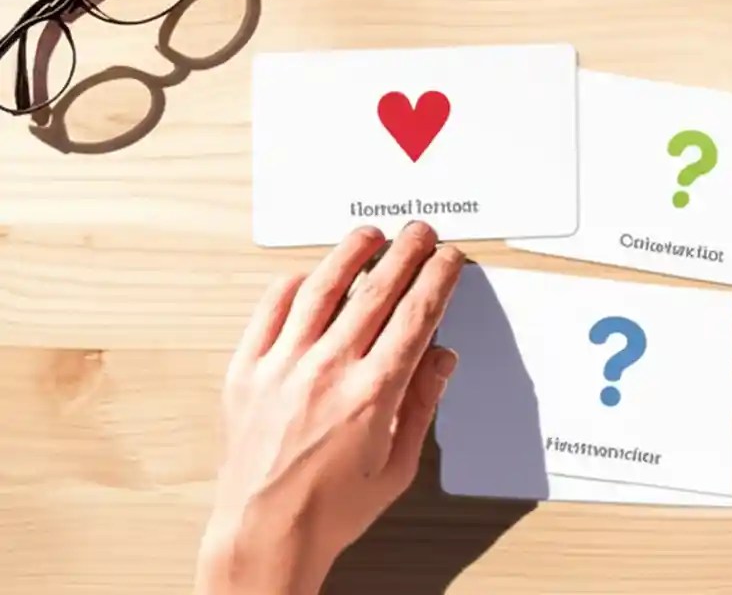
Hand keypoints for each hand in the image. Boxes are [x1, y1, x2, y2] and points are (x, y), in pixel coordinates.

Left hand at [196, 222, 465, 594]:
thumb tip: (440, 358)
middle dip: (406, 254)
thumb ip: (421, 404)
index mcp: (370, 395)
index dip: (437, 280)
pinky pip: (269, 311)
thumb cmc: (328, 510)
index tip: (449, 262)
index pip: (415, 317)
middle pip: (375, 292)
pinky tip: (309, 274)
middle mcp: (326, 372)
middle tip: (420, 233)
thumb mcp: (397, 466)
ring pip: (321, 289)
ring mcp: (281, 367)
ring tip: (368, 236)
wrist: (263, 534)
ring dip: (350, 254)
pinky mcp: (246, 371)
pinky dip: (291, 285)